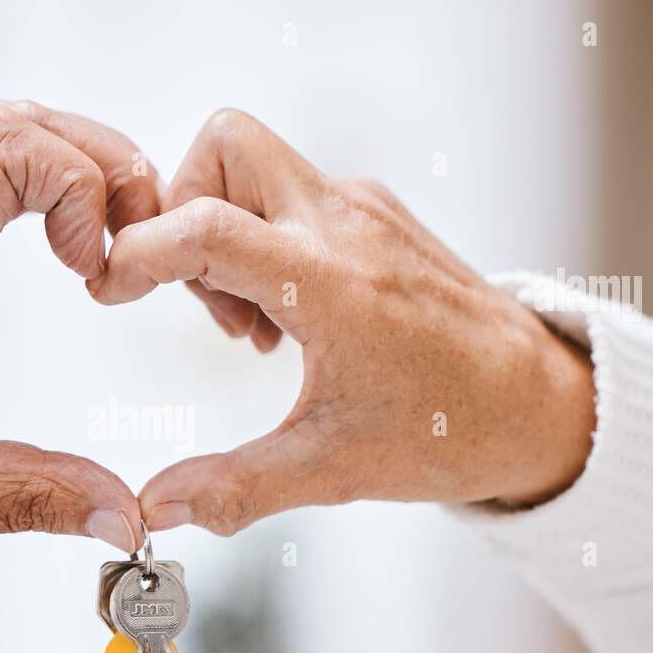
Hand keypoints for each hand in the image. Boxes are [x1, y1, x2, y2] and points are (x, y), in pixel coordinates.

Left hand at [0, 102, 159, 570]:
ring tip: (119, 254)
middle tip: (139, 247)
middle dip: (103, 170)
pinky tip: (82, 262)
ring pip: (9, 145)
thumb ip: (30, 498)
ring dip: (83, 180)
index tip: (97, 268)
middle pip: (20, 126)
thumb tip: (120, 512)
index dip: (76, 186)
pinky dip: (57, 203)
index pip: (1, 149)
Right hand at [89, 109, 595, 535]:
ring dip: (224, 228)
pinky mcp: (374, 214)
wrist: (540, 403)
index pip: (204, 226)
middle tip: (200, 295)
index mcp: (330, 284)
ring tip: (255, 326)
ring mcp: (363, 210)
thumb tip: (156, 507)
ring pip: (255, 162)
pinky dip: (264, 239)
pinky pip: (290, 191)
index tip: (112, 289)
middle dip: (181, 209)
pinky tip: (289, 318)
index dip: (139, 252)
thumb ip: (234, 488)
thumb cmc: (453, 429)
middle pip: (224, 145)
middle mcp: (344, 224)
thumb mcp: (332, 469)